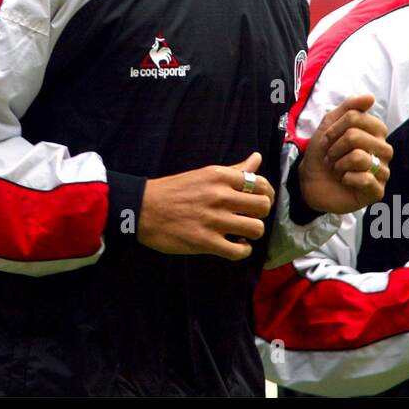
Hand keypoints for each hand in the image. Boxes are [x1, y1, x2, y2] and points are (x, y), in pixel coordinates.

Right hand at [138, 153, 275, 260]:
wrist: (142, 208)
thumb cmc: (174, 190)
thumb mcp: (205, 174)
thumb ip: (234, 169)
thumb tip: (257, 158)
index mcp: (220, 176)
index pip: (261, 183)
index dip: (266, 195)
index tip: (260, 201)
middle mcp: (219, 195)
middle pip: (263, 206)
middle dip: (261, 214)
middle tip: (250, 216)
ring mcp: (213, 220)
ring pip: (256, 228)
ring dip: (252, 233)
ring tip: (242, 232)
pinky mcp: (205, 242)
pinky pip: (239, 251)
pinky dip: (242, 250)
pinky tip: (234, 245)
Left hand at [297, 94, 391, 213]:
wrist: (310, 183)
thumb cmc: (323, 154)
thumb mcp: (330, 125)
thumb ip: (349, 107)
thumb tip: (370, 97)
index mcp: (376, 132)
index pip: (356, 117)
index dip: (334, 129)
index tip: (327, 140)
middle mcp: (384, 150)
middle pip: (355, 136)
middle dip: (334, 147)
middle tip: (330, 157)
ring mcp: (383, 171)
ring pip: (359, 157)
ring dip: (339, 163)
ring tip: (337, 169)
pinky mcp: (378, 191)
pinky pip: (365, 179)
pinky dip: (347, 178)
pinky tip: (345, 181)